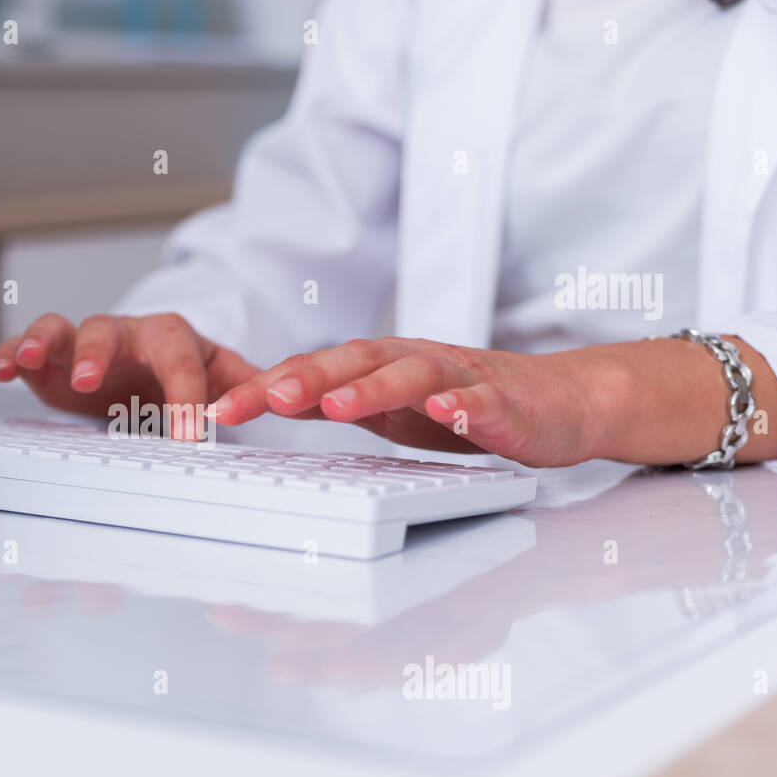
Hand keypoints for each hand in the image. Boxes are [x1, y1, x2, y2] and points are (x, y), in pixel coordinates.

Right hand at [0, 313, 257, 437]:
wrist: (144, 366)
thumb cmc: (180, 371)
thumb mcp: (219, 376)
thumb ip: (247, 384)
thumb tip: (291, 396)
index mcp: (171, 339)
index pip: (180, 363)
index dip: (184, 397)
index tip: (187, 434)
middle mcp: (124, 334)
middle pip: (110, 331)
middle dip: (99, 353)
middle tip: (90, 382)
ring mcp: (84, 342)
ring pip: (62, 329)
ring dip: (45, 341)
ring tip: (31, 360)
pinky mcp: (52, 358)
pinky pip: (28, 346)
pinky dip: (12, 353)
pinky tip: (1, 369)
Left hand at [206, 337, 602, 466]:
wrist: (558, 401)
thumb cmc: (467, 404)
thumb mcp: (388, 409)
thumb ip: (336, 402)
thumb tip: (271, 400)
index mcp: (379, 369)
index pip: (314, 373)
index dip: (264, 389)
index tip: (218, 411)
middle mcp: (412, 363)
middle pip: (353, 363)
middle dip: (304, 379)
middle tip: (262, 399)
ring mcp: (459, 379)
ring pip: (410, 374)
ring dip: (371, 388)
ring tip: (335, 405)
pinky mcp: (503, 402)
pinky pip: (481, 402)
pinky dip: (462, 406)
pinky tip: (445, 413)